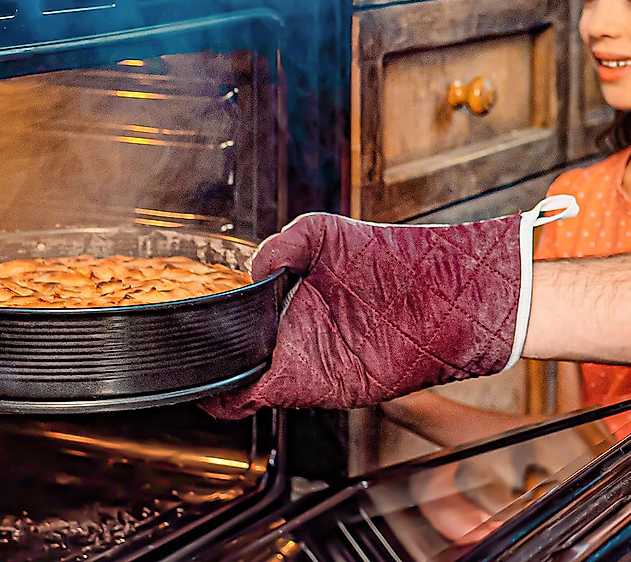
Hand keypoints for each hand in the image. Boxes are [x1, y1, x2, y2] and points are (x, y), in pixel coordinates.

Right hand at [200, 211, 527, 416]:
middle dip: (204, 356)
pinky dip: (237, 396)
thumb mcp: (329, 231)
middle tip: (186, 342)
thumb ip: (286, 240)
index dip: (209, 325)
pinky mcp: (321, 383)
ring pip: (240, 382)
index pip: (238, 322)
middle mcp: (294, 335)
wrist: (445, 290)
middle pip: (232, 357)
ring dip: (215, 377)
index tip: (187, 319)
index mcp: (291, 301)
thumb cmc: (394, 257)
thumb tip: (254, 269)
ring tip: (198, 359)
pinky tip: (225, 381)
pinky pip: (268, 398)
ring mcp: (305, 361)